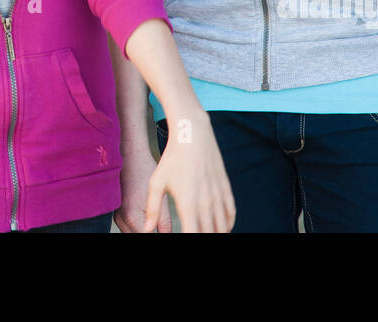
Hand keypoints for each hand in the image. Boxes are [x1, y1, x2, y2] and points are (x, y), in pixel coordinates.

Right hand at [115, 147, 171, 231]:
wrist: (129, 155)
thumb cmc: (144, 171)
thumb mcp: (160, 196)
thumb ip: (164, 222)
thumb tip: (168, 234)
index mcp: (132, 217)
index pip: (146, 237)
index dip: (159, 236)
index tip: (165, 231)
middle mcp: (120, 218)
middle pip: (137, 236)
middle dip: (149, 232)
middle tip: (160, 227)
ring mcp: (116, 215)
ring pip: (131, 233)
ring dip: (142, 230)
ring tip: (154, 224)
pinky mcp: (115, 211)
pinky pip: (127, 227)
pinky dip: (137, 227)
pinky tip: (147, 220)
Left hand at [144, 110, 234, 231]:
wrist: (193, 135)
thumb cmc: (172, 158)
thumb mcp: (156, 182)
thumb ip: (152, 209)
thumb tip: (146, 229)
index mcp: (187, 204)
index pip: (192, 236)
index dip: (188, 242)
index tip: (183, 240)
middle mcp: (205, 203)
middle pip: (209, 234)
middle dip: (203, 238)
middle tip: (194, 233)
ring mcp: (218, 196)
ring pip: (222, 227)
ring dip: (216, 234)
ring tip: (206, 233)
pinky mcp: (225, 188)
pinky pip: (231, 214)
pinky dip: (227, 225)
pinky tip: (220, 227)